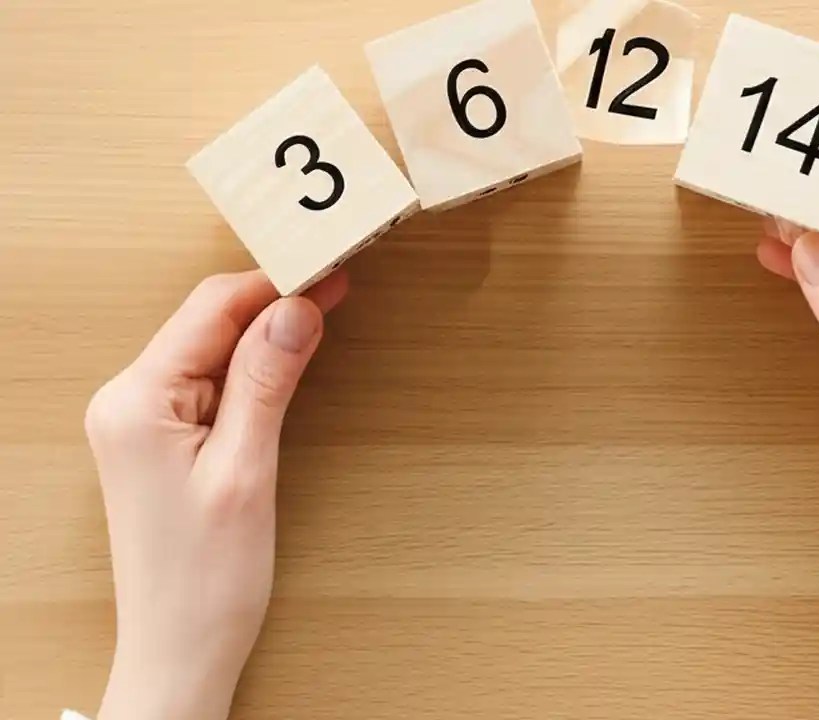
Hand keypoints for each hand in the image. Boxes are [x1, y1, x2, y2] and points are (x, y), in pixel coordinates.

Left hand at [84, 270, 347, 719]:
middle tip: (339, 282)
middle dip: (274, 301)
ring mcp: (142, 421)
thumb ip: (268, 382)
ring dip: (267, 332)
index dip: (273, 283)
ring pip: (213, 350)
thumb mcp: (246, 470)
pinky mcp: (162, 440)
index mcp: (135, 402)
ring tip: (325, 309)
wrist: (180, 650)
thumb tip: (298, 308)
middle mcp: (128, 401)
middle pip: (208, 323)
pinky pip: (212, 383)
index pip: (210, 311)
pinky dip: (254, 367)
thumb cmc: (206, 578)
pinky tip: (290, 357)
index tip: (329, 268)